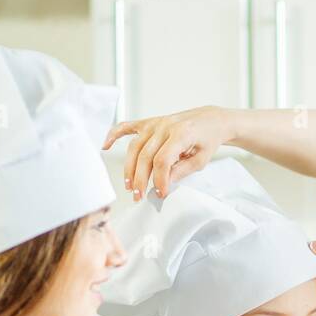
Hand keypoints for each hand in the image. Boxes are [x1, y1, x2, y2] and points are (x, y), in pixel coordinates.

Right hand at [102, 105, 236, 201]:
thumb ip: (181, 170)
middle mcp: (165, 126)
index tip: (161, 194)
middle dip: (141, 179)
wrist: (211, 119)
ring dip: (129, 167)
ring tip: (129, 186)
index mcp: (181, 134)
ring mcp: (155, 123)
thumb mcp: (201, 159)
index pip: (163, 161)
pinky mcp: (150, 122)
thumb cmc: (207, 139)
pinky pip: (127, 126)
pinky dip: (114, 135)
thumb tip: (163, 183)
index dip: (159, 180)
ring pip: (134, 146)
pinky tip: (105, 146)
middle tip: (139, 196)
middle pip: (145, 155)